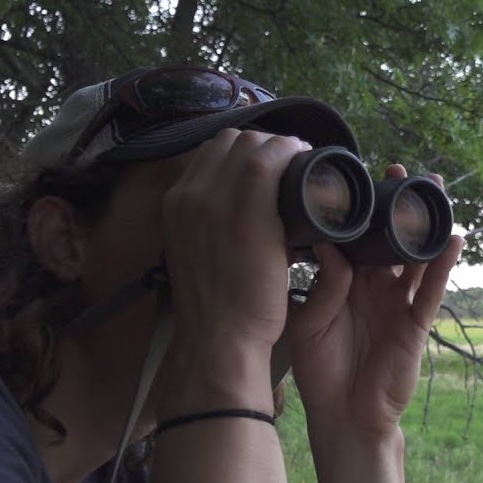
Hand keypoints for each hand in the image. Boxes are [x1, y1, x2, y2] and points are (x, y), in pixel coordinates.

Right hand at [156, 129, 310, 412]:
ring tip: (304, 167)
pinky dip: (291, 156)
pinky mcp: (247, 216)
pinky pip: (268, 162)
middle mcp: (188, 195)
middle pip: (232, 141)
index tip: (273, 165)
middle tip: (294, 165)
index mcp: (175, 203)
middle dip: (267, 146)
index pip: (213, 151)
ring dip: (283, 148)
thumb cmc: (220, 305)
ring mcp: (213, 203)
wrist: (218, 340)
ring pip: (252, 145)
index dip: (247, 151)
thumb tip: (251, 203)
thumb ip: (215, 222)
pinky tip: (308, 165)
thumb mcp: (201, 251)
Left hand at [285, 164, 463, 447]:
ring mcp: (399, 304)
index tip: (355, 177)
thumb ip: (323, 287)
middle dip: (395, 204)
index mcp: (347, 284)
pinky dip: (442, 265)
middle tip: (398, 168)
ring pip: (417, 256)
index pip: (356, 238)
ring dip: (424, 224)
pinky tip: (452, 239)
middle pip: (390, 238)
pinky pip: (432, 290)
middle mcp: (376, 288)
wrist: (344, 416)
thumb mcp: (310, 324)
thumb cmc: (322, 372)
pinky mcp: (416, 324)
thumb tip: (329, 246)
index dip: (359, 210)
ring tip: (433, 189)